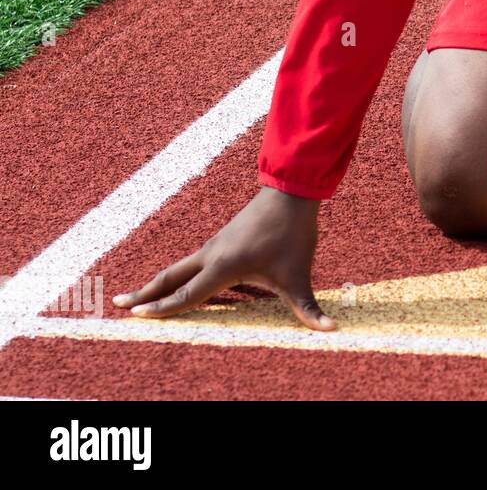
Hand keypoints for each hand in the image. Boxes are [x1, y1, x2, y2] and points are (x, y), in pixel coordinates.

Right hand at [112, 186, 335, 330]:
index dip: (163, 308)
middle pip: (172, 277)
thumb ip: (308, 307)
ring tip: (141, 295)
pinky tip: (179, 278)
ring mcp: (216, 244)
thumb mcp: (299, 275)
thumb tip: (330, 329)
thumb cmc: (293, 234)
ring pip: (181, 266)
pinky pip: (194, 260)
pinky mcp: (223, 238)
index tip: (137, 317)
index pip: (187, 294)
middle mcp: (212, 254)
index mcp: (223, 267)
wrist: (292, 193)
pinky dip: (178, 272)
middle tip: (119, 305)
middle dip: (146, 293)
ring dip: (159, 282)